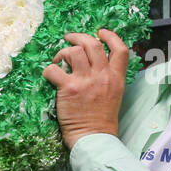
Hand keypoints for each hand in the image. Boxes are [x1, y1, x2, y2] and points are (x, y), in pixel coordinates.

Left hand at [43, 29, 129, 149]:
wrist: (94, 138)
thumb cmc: (101, 120)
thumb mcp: (115, 95)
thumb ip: (108, 78)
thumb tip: (95, 64)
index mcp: (116, 77)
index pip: (121, 49)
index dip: (110, 36)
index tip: (100, 33)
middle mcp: (102, 76)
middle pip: (92, 44)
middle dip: (79, 37)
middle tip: (69, 39)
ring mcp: (85, 81)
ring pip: (74, 52)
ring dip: (63, 52)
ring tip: (59, 60)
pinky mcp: (68, 88)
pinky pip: (54, 69)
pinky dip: (49, 69)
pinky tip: (50, 75)